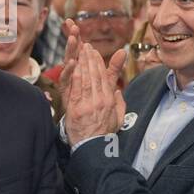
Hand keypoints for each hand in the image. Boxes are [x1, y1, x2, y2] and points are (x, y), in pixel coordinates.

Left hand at [62, 32, 125, 147]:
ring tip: (80, 50)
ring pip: (87, 78)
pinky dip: (76, 75)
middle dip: (91, 58)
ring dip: (84, 62)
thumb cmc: (104, 133)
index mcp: (110, 100)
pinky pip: (77, 88)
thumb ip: (119, 102)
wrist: (93, 147)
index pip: (105, 77)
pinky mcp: (77, 108)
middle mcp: (101, 99)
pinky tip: (74, 64)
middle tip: (87, 46)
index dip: (99, 63)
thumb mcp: (118, 117)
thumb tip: (118, 90)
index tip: (95, 53)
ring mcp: (89, 103)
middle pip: (96, 74)